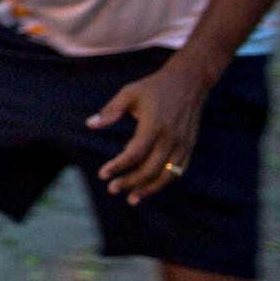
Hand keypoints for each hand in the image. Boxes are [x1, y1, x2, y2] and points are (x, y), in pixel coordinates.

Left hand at [86, 61, 208, 203]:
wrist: (189, 81)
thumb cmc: (155, 87)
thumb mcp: (130, 93)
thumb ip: (110, 111)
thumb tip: (90, 124)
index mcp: (154, 125)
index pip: (134, 154)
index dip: (118, 166)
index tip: (103, 174)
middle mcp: (171, 138)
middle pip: (149, 169)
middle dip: (130, 182)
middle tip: (112, 189)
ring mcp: (183, 144)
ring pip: (166, 175)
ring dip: (148, 189)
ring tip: (131, 198)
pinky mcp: (189, 146)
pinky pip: (178, 171)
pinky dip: (164, 181)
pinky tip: (150, 188)